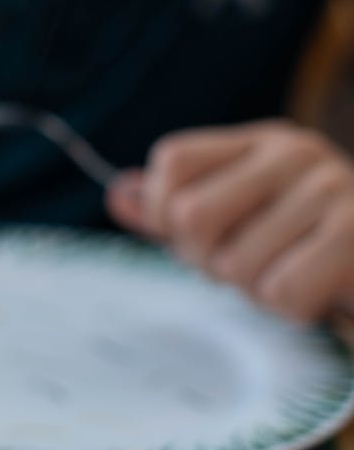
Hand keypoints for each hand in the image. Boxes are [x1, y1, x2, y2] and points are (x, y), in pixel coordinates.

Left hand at [107, 120, 353, 322]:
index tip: (200, 236)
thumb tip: (117, 195)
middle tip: (246, 266)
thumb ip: (176, 209)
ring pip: (236, 262)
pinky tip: (317, 292)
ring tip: (289, 276)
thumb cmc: (309, 246)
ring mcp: (334, 189)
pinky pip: (282, 290)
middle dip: (208, 260)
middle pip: (191, 217)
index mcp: (260, 142)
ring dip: (253, 289)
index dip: (167, 213)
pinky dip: (290, 307)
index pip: (172, 162)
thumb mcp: (241, 218)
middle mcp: (295, 152)